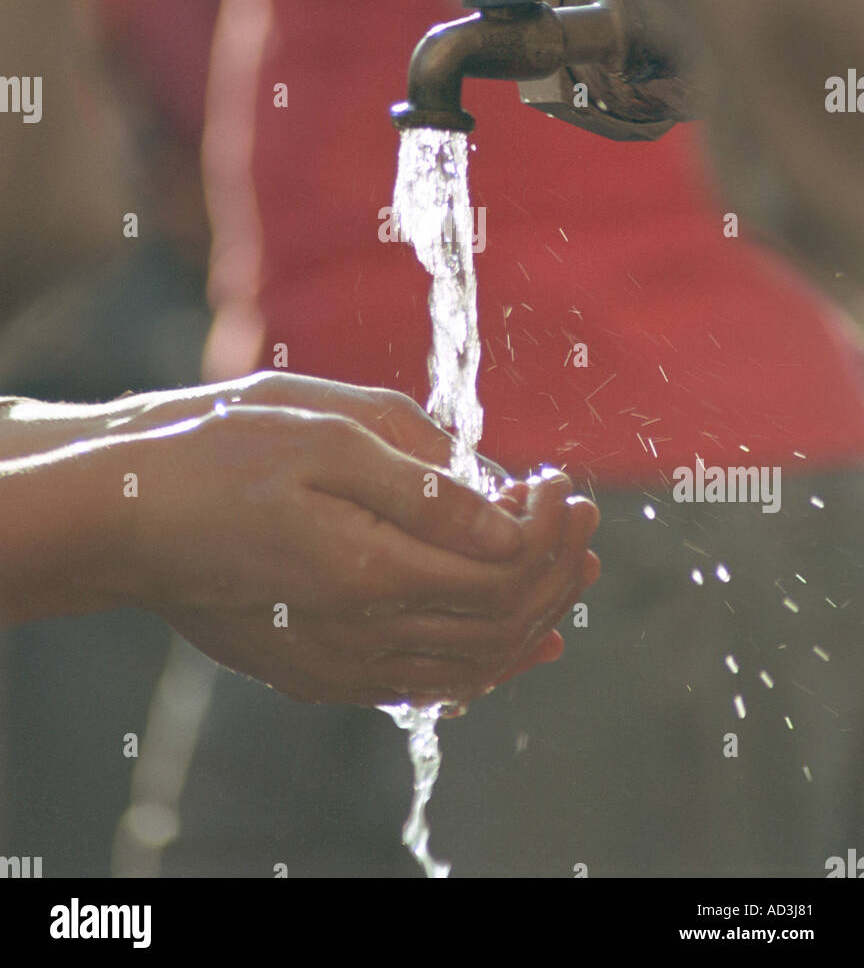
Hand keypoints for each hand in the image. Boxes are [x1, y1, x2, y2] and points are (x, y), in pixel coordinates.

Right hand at [118, 373, 599, 704]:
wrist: (125, 515)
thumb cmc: (218, 453)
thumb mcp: (329, 434)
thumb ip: (428, 480)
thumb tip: (510, 508)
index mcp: (368, 571)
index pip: (504, 567)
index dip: (551, 526)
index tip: (561, 479)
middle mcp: (361, 637)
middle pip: (501, 620)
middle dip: (559, 566)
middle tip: (584, 514)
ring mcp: (340, 665)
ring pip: (472, 660)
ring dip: (535, 612)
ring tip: (575, 567)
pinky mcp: (321, 672)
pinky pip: (428, 682)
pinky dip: (487, 658)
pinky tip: (521, 641)